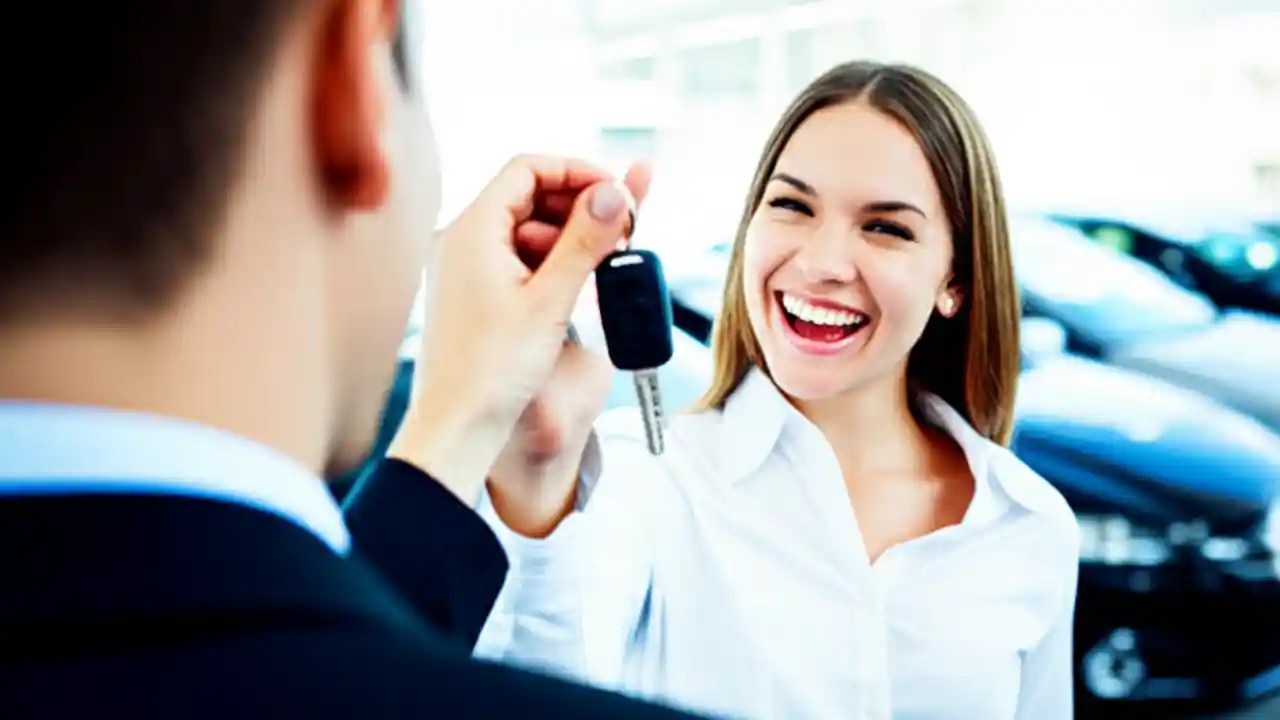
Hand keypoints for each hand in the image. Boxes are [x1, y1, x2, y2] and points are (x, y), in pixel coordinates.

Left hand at [388, 155, 650, 502]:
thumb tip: (616, 192)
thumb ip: (585, 240)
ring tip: (604, 258)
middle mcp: (459, 240)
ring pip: (523, 227)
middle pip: (526, 195)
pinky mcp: (470, 292)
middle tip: (621, 226)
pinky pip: (514, 257)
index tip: (617, 192)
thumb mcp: (551, 300)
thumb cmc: (494, 370)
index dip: (577, 172)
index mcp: (470, 230)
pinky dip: (548, 260)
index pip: (527, 169)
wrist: (456, 428)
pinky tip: (576, 282)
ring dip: (567, 234)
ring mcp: (461, 266)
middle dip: (577, 205)